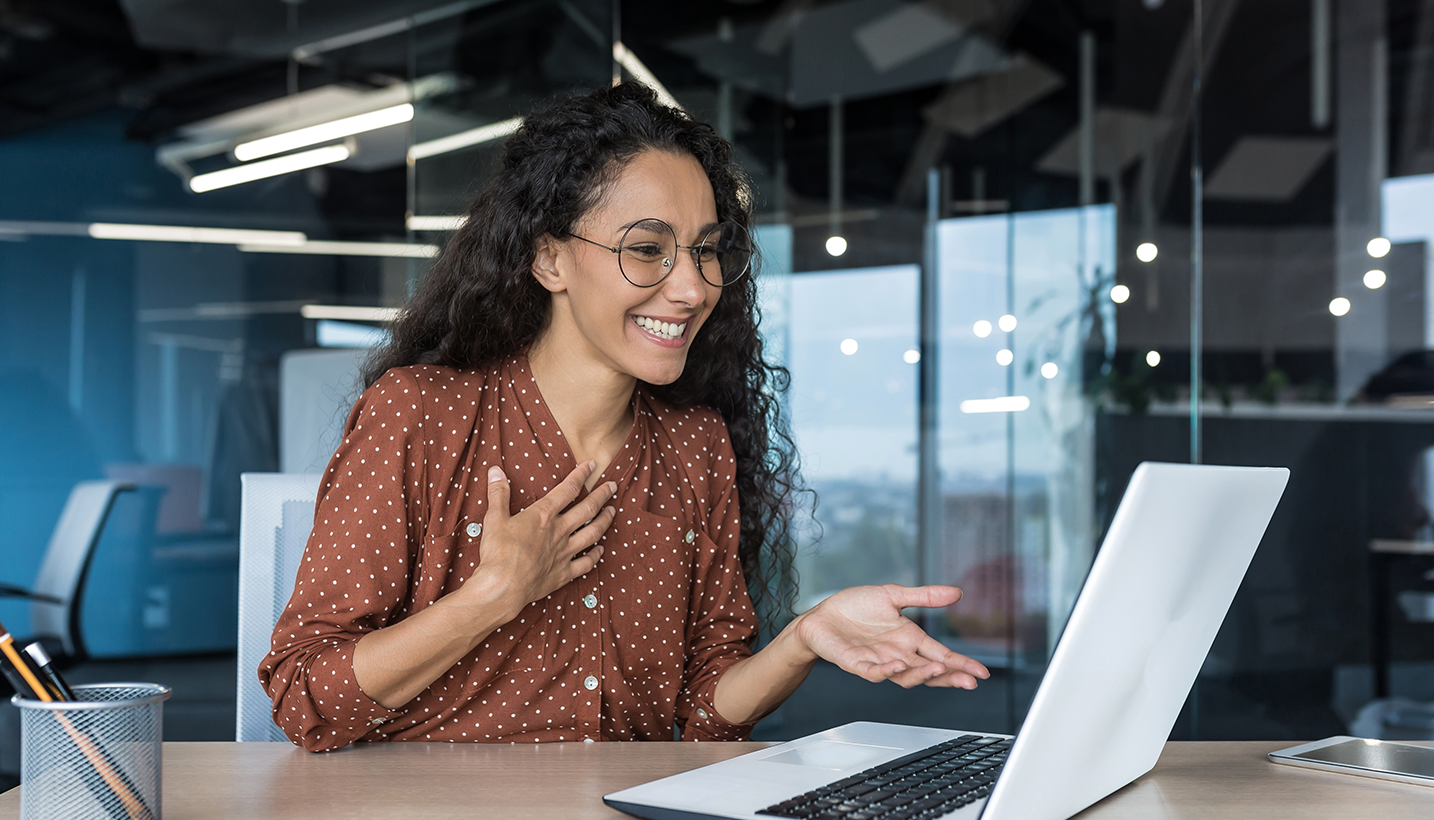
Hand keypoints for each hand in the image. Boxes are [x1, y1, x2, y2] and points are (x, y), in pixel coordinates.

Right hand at [465, 461, 617, 618]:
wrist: (502, 587)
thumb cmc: (497, 553)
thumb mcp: (494, 518)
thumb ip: (499, 493)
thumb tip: (495, 471)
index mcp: (543, 515)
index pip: (568, 489)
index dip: (581, 475)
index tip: (592, 465)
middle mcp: (559, 532)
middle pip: (587, 509)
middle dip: (602, 495)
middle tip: (612, 486)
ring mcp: (564, 553)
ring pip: (592, 533)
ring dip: (604, 521)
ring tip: (612, 512)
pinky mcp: (563, 573)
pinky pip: (586, 563)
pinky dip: (596, 556)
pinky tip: (601, 550)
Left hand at [794, 584, 989, 688]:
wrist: (822, 616)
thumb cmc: (855, 607)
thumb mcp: (893, 595)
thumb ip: (924, 596)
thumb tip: (957, 593)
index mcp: (909, 639)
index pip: (941, 655)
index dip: (961, 664)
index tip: (981, 672)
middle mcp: (898, 654)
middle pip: (930, 672)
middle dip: (950, 676)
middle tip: (970, 681)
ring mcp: (879, 662)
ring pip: (906, 676)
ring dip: (922, 674)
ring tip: (939, 669)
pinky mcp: (858, 664)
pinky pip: (875, 673)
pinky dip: (887, 671)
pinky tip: (898, 665)